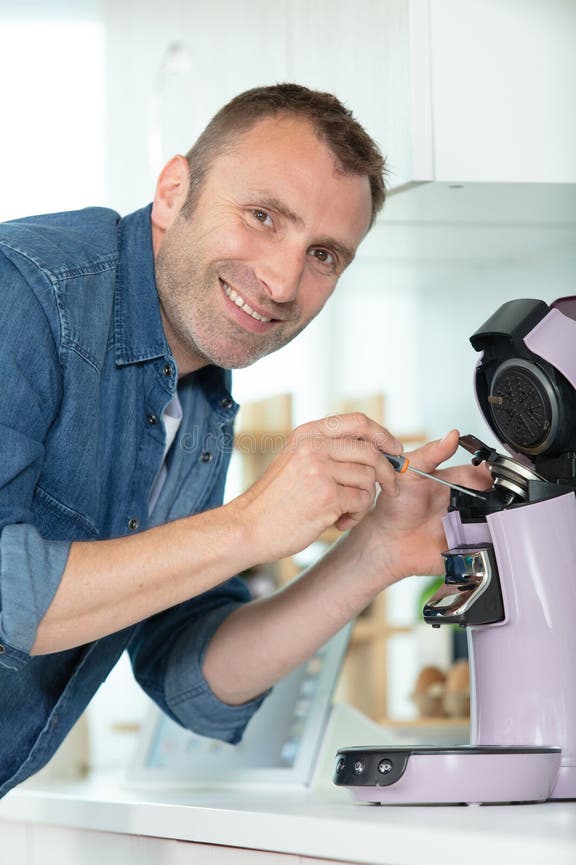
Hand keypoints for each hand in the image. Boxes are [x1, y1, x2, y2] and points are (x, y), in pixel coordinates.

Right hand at [230, 413, 402, 561]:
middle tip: (392, 489)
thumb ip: (327, 449)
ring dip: (365, 500)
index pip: (359, 422)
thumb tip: (374, 446)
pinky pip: (362, 502)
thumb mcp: (295, 460)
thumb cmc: (275, 500)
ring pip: (369, 479)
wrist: (248, 528)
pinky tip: (338, 522)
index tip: (395, 450)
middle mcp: (314, 446)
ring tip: (346, 512)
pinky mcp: (327, 497)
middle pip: (371, 452)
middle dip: (389, 472)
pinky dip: (356, 515)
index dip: (383, 435)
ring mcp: (320, 470)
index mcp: (308, 433)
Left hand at [343, 429, 490, 589]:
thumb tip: (452, 435)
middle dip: (501, 496)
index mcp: (456, 480)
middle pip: (495, 495)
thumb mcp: (409, 473)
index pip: (483, 472)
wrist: (388, 541)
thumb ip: (430, 454)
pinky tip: (482, 536)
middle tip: (492, 498)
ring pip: (496, 518)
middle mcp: (466, 501)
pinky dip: (491, 539)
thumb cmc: (395, 506)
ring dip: (498, 517)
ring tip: (486, 517)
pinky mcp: (468, 544)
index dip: (494, 472)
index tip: (497, 474)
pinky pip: (488, 541)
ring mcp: (468, 522)